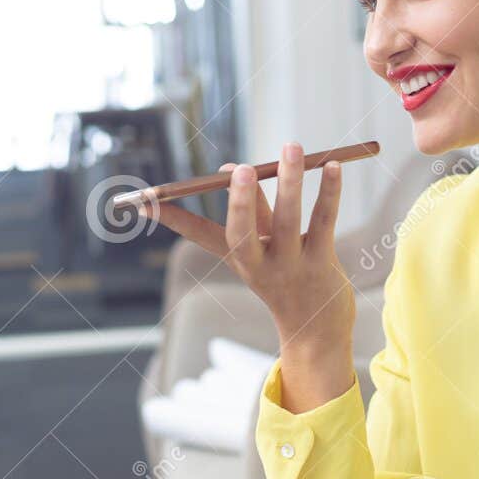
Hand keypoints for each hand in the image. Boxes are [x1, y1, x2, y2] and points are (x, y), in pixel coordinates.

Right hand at [134, 143, 356, 357]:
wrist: (317, 331)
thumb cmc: (287, 279)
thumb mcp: (263, 248)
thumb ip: (253, 209)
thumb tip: (230, 168)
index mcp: (239, 258)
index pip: (199, 236)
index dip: (173, 219)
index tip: (145, 201)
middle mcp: (259, 265)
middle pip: (244, 232)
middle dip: (241, 201)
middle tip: (240, 168)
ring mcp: (290, 266)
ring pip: (288, 220)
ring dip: (290, 181)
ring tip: (292, 146)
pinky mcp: (322, 263)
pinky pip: (323, 222)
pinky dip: (329, 192)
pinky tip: (333, 166)